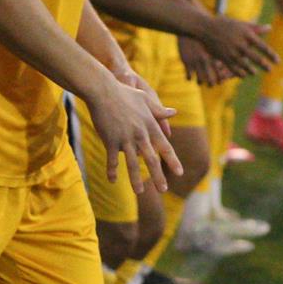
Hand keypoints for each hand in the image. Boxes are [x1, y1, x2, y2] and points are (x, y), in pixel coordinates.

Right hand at [87, 74, 179, 193]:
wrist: (103, 90)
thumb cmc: (124, 93)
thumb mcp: (145, 99)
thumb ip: (159, 110)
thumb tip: (174, 113)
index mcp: (150, 125)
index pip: (164, 147)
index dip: (173, 160)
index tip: (179, 172)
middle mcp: (140, 134)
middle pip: (151, 159)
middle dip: (158, 176)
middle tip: (163, 190)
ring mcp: (125, 138)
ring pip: (132, 163)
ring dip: (136, 179)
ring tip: (140, 192)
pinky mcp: (110, 140)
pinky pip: (112, 159)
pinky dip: (112, 170)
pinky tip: (112, 180)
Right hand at [177, 35, 224, 85]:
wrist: (190, 28)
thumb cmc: (204, 36)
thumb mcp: (213, 45)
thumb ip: (219, 55)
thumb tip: (222, 65)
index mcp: (214, 57)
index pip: (220, 74)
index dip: (221, 79)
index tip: (220, 80)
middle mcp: (206, 62)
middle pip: (211, 81)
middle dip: (211, 84)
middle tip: (210, 84)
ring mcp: (196, 63)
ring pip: (200, 81)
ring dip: (200, 82)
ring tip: (200, 81)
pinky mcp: (186, 62)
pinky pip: (188, 77)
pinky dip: (189, 78)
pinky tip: (189, 76)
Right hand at [199, 13, 276, 77]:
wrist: (207, 28)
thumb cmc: (226, 24)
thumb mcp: (242, 24)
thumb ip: (256, 28)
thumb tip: (269, 28)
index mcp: (246, 35)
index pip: (263, 47)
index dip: (271, 55)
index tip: (277, 61)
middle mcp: (240, 44)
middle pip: (256, 58)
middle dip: (264, 65)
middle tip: (270, 70)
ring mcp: (231, 52)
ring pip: (245, 65)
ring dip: (252, 70)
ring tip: (255, 72)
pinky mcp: (224, 58)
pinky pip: (234, 68)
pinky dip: (240, 72)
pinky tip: (244, 74)